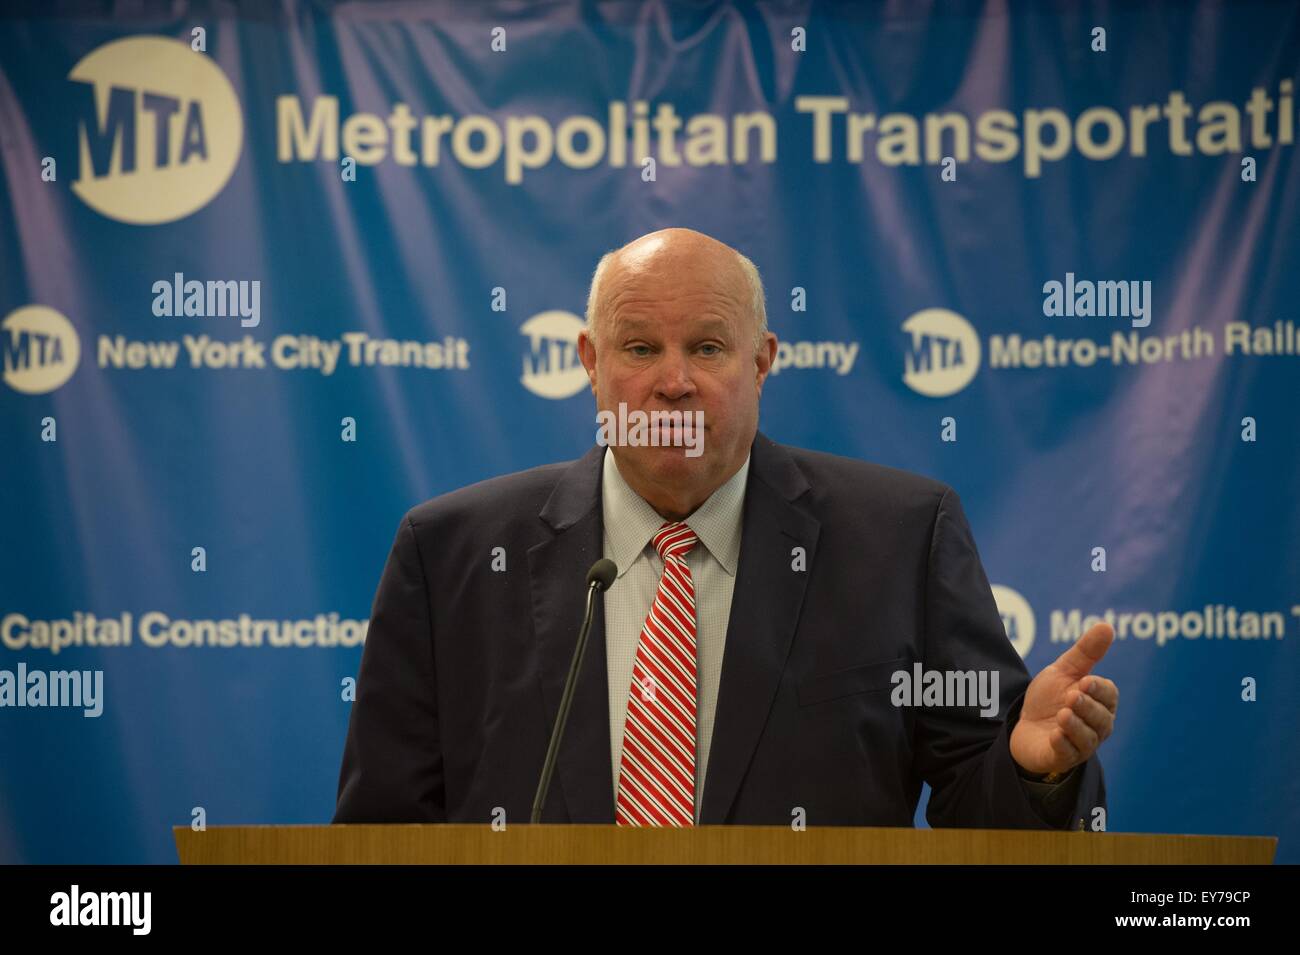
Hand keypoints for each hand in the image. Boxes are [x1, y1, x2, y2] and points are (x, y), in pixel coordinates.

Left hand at [1010, 622, 1118, 775]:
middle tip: (1072, 695)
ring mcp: (1081, 744)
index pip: (1109, 696)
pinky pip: (1067, 754)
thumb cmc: (1049, 699)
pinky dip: (1063, 745)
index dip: (1099, 689)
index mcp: (1101, 703)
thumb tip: (1107, 626)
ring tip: (1064, 713)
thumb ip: (1085, 652)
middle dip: (1087, 706)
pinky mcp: (1062, 758)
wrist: (1024, 726)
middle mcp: (1097, 726)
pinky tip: (1055, 735)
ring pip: (1087, 738)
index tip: (1085, 680)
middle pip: (1101, 718)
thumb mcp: (1064, 671)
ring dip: (1076, 725)